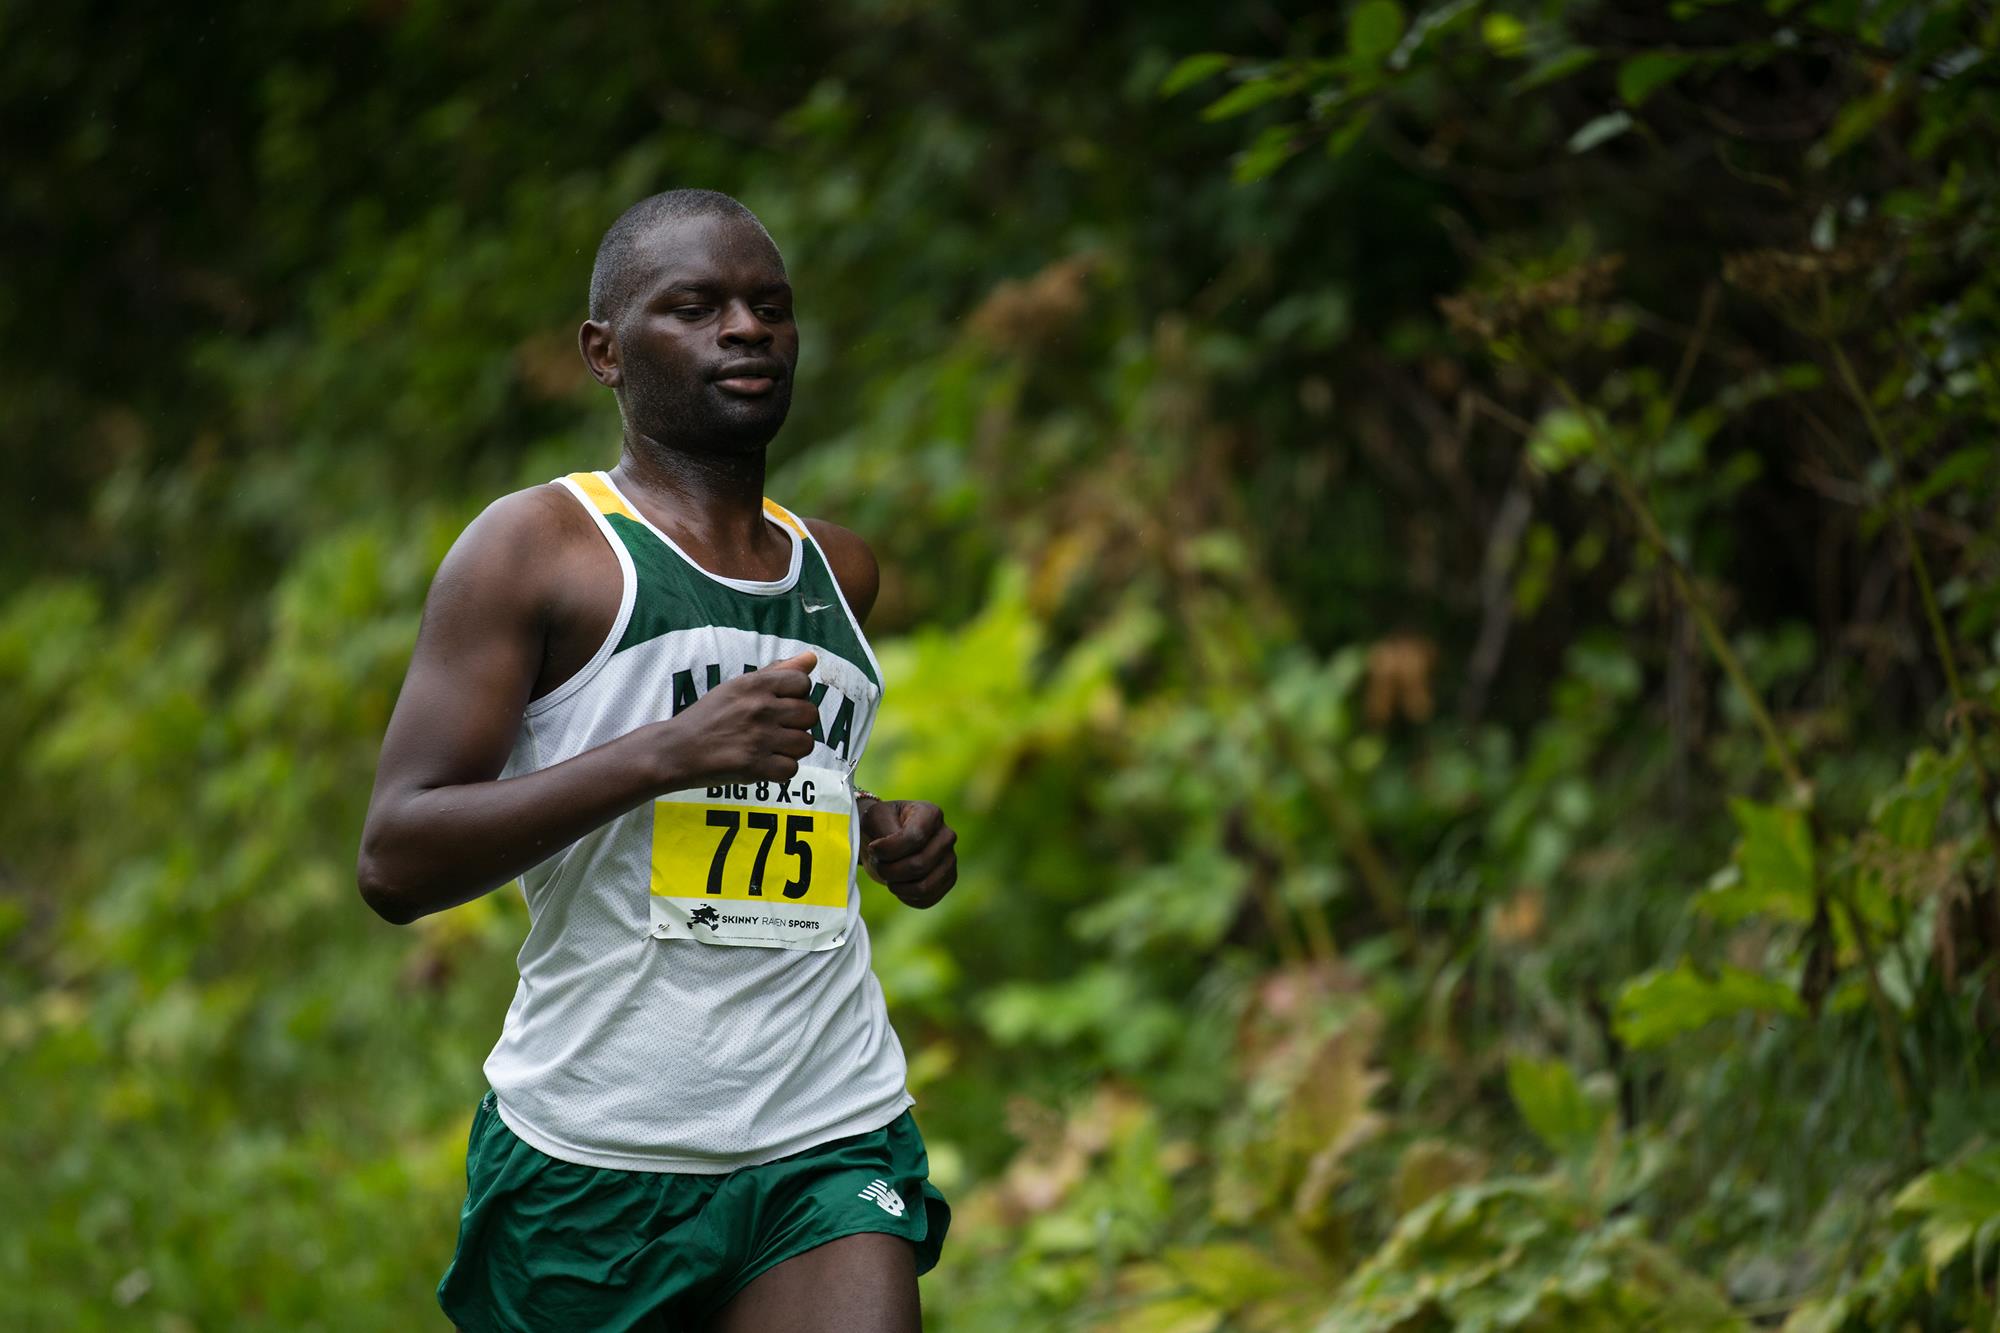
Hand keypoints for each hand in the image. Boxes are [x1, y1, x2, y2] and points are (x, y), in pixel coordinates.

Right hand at [657, 652, 818, 789]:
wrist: (676, 750)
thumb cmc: (709, 716)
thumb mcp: (738, 686)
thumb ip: (777, 672)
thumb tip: (812, 657)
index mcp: (755, 685)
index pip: (803, 683)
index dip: (796, 696)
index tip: (779, 705)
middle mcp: (760, 708)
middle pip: (810, 715)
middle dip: (797, 724)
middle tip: (775, 729)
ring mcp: (759, 738)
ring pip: (806, 743)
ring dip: (792, 749)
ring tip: (771, 748)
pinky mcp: (755, 766)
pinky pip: (791, 769)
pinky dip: (779, 771)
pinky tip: (764, 764)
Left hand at [860, 799, 957, 908]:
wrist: (885, 840)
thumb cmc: (879, 824)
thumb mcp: (874, 816)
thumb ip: (882, 827)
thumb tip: (887, 848)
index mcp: (931, 814)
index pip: (915, 838)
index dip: (889, 849)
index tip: (873, 848)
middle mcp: (946, 836)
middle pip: (919, 865)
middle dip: (890, 870)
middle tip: (878, 864)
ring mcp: (950, 859)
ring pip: (925, 886)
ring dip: (898, 886)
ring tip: (887, 877)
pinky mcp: (948, 880)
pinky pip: (928, 899)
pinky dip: (907, 897)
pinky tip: (898, 886)